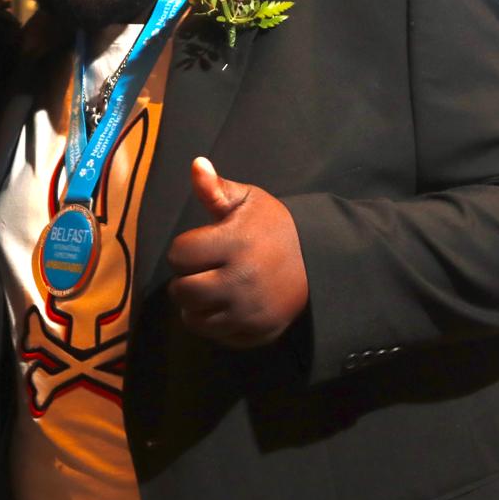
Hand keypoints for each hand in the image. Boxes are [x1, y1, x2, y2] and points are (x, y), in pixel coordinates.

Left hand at [166, 157, 308, 348]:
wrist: (319, 260)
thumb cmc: (274, 227)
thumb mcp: (249, 201)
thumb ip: (217, 188)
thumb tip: (196, 164)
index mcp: (236, 244)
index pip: (179, 254)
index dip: (185, 248)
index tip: (202, 245)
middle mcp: (241, 281)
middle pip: (182, 290)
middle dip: (185, 278)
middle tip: (203, 269)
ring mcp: (249, 311)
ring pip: (193, 317)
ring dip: (194, 303)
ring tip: (210, 287)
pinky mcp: (255, 332)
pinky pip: (214, 335)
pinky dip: (211, 323)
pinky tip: (222, 305)